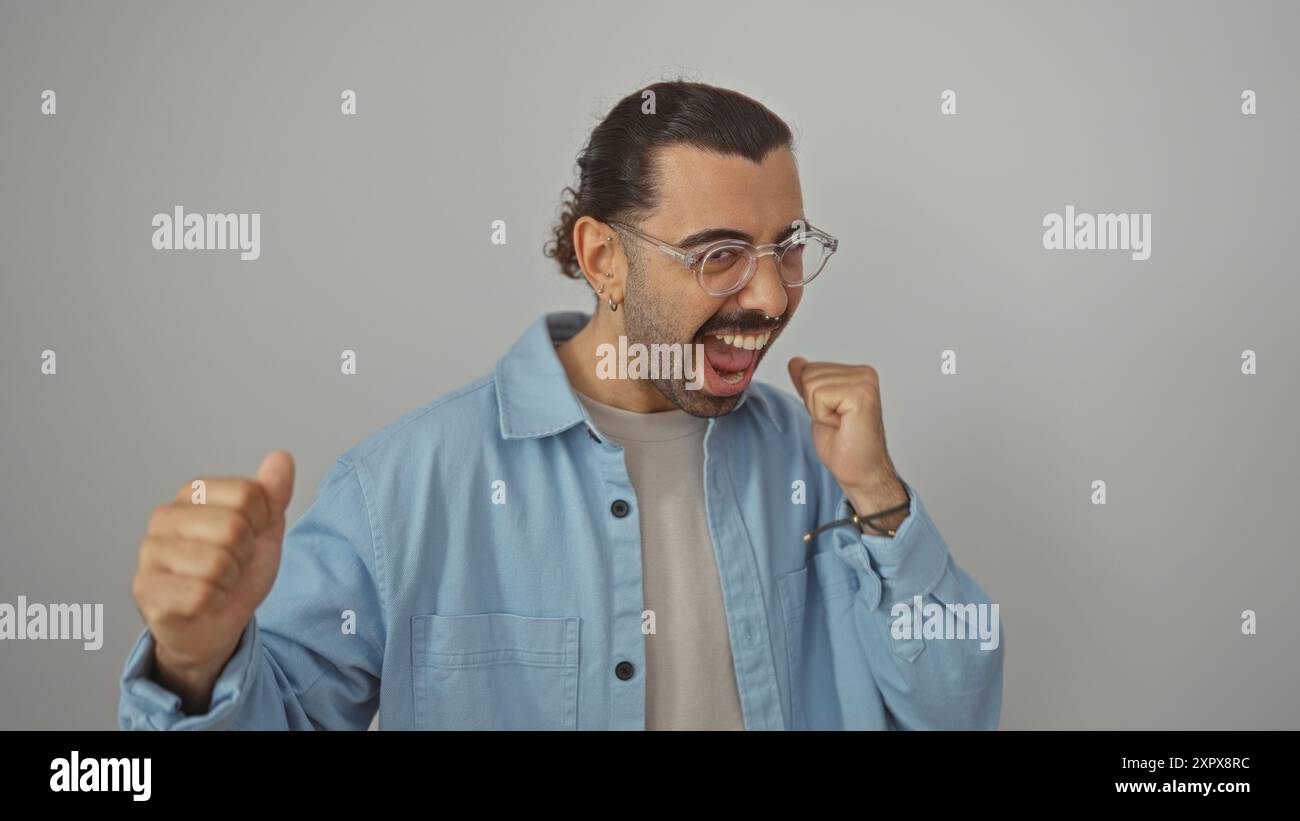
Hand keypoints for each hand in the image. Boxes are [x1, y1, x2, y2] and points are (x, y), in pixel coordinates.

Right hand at [131, 450, 294, 710]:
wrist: (214, 624)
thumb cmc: (235, 573)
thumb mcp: (264, 530)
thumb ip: (273, 494)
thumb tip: (282, 457)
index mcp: (191, 494)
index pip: (249, 494)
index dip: (261, 523)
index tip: (249, 538)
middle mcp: (163, 518)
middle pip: (234, 527)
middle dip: (244, 555)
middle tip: (231, 566)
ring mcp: (149, 554)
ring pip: (217, 563)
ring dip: (229, 582)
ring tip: (216, 584)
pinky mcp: (145, 590)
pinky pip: (202, 595)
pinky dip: (214, 603)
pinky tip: (202, 603)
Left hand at [787, 357, 907, 532]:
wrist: (860, 471)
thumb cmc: (844, 445)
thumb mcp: (818, 407)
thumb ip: (809, 383)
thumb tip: (796, 361)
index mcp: (856, 373)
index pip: (810, 368)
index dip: (812, 399)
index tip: (834, 416)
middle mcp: (864, 373)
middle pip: (809, 373)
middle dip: (814, 404)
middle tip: (838, 422)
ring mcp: (864, 381)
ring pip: (811, 384)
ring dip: (820, 411)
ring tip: (841, 424)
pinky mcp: (860, 394)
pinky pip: (819, 395)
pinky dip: (823, 416)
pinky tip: (842, 425)